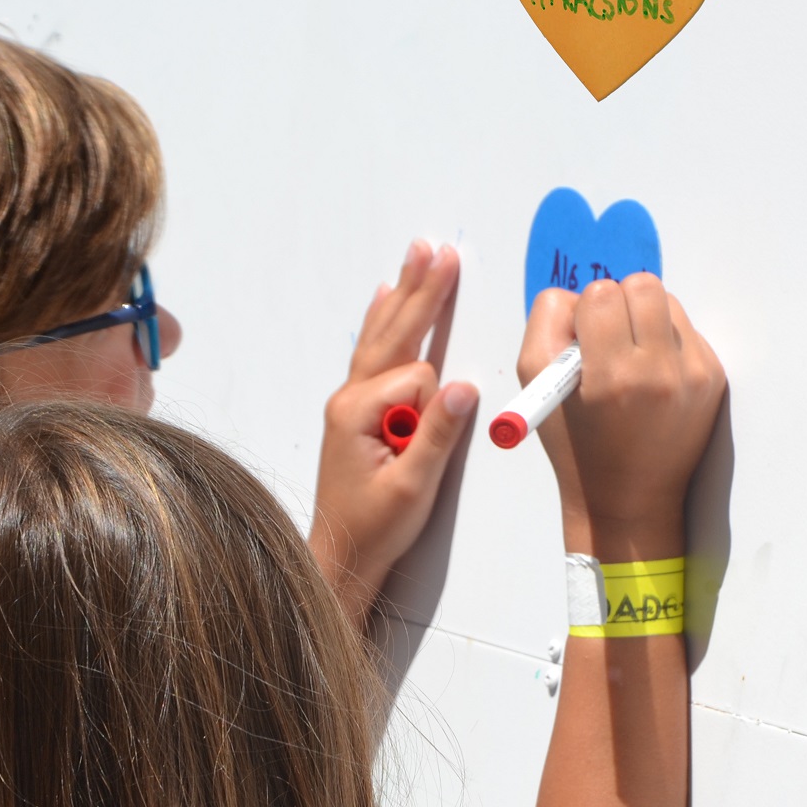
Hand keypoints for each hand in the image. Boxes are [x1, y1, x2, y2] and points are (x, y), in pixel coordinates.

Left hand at [310, 240, 477, 621]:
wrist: (341, 556)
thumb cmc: (374, 529)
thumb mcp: (413, 487)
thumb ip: (439, 434)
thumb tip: (466, 387)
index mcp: (357, 412)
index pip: (418, 378)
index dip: (436, 407)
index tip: (427, 447)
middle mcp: (349, 398)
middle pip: (394, 334)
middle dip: (421, 292)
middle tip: (439, 250)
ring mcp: (349, 403)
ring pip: (383, 338)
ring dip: (406, 298)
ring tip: (419, 258)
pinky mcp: (355, 412)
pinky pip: (374, 355)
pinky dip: (387, 323)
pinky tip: (386, 298)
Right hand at [518, 275, 723, 560]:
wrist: (631, 499)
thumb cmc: (577, 443)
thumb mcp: (535, 383)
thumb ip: (548, 321)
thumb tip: (581, 293)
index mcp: (611, 378)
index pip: (602, 293)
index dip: (586, 312)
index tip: (584, 340)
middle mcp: (659, 374)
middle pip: (643, 285)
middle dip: (619, 303)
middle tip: (609, 338)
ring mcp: (694, 376)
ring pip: (668, 301)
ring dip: (645, 319)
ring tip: (632, 359)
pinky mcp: (713, 379)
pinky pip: (686, 329)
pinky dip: (666, 341)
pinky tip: (653, 376)